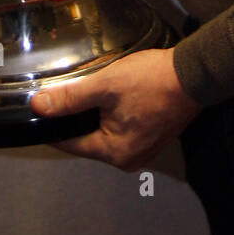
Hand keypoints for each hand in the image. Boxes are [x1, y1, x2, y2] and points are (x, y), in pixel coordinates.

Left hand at [29, 47, 201, 170]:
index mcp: (114, 153)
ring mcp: (142, 151)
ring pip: (105, 135)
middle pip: (87, 140)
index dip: (54, 124)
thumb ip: (70, 98)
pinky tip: (115, 98)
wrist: (193, 74)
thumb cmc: (153, 80)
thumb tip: (39, 106)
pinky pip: (121, 131)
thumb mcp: (106, 85)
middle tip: (73, 92)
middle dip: (78, 118)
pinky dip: (114, 117)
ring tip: (96, 92)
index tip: (44, 108)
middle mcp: (128, 159)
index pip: (70, 143)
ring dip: (97, 116)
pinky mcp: (152, 139)